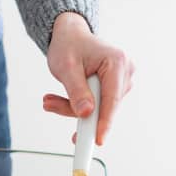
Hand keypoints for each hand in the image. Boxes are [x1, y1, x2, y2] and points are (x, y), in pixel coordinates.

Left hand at [43, 12, 133, 144]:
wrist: (71, 35)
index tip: (98, 140)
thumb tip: (86, 113)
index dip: (104, 122)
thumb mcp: (67, 67)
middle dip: (78, 111)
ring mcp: (122, 79)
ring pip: (100, 107)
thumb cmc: (69, 45)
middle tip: (49, 104)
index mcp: (117, 61)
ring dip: (75, 108)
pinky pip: (99, 104)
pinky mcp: (116, 87)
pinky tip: (65, 98)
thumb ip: (76, 91)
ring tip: (51, 99)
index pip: (112, 99)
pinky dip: (81, 105)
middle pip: (104, 105)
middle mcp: (125, 71)